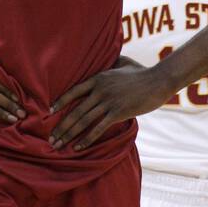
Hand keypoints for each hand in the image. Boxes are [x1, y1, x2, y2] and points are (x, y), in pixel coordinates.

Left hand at [49, 62, 170, 150]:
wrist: (158, 80)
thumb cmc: (142, 72)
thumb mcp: (122, 62)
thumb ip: (110, 63)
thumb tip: (106, 59)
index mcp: (98, 78)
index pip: (74, 91)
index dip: (60, 102)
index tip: (49, 111)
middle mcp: (100, 90)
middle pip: (75, 110)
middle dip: (61, 126)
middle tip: (50, 138)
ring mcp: (108, 101)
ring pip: (83, 120)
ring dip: (69, 134)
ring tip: (58, 145)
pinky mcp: (118, 112)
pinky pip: (98, 128)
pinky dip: (86, 139)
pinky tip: (78, 147)